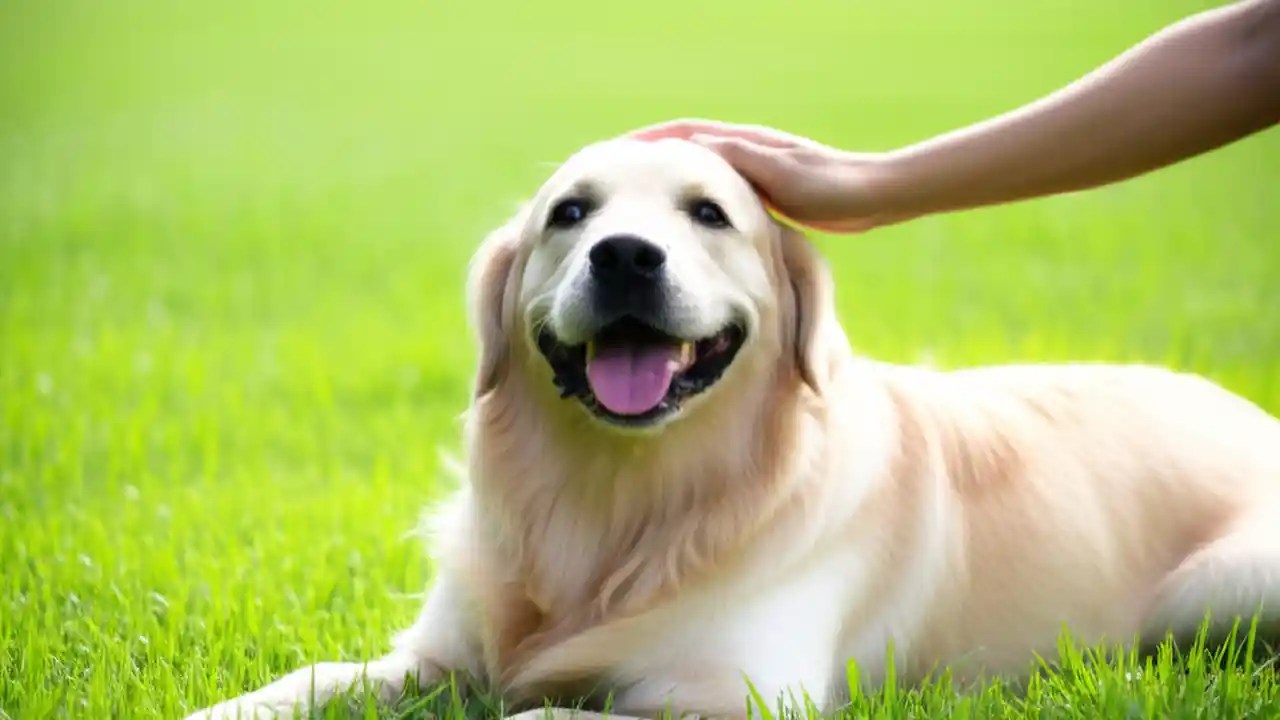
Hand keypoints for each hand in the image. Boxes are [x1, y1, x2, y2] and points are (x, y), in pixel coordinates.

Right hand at [629, 119, 902, 233]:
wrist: (873, 197)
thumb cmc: (831, 187)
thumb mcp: (780, 172)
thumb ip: (739, 157)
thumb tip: (692, 145)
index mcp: (743, 142)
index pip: (682, 134)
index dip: (646, 141)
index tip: (613, 153)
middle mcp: (745, 152)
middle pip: (685, 151)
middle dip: (650, 160)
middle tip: (614, 178)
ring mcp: (754, 172)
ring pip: (699, 177)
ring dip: (669, 184)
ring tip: (638, 204)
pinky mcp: (765, 194)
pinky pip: (717, 198)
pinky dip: (694, 206)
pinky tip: (683, 228)